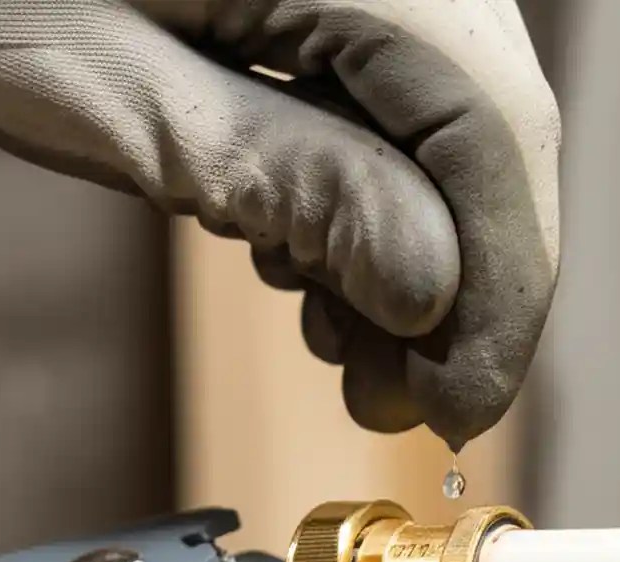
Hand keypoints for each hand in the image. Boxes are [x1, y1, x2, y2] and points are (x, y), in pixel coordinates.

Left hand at [0, 0, 558, 448]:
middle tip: (393, 403)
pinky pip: (389, 106)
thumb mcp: (118, 94)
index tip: (461, 410)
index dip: (501, 286)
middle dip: (454, 289)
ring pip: (447, 131)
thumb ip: (288, 180)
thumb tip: (433, 291)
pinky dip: (364, 201)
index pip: (491, 127)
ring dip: (412, 257)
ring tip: (343, 349)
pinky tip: (311, 264)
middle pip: (487, 133)